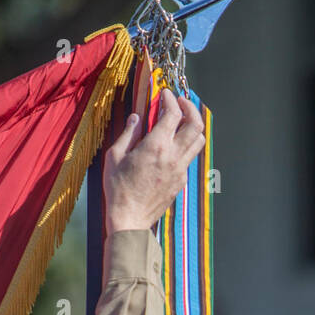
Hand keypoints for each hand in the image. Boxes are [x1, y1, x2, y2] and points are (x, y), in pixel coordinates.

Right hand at [103, 87, 205, 235]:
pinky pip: (190, 157)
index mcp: (157, 147)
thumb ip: (129, 133)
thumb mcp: (115, 155)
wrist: (130, 219)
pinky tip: (174, 144)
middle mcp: (173, 157)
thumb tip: (137, 117)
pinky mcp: (181, 181)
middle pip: (196, 125)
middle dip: (190, 108)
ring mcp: (180, 170)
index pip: (173, 114)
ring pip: (198, 142)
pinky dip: (186, 144)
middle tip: (180, 103)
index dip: (171, 99)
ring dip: (193, 127)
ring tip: (181, 121)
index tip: (165, 94)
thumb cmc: (118, 189)